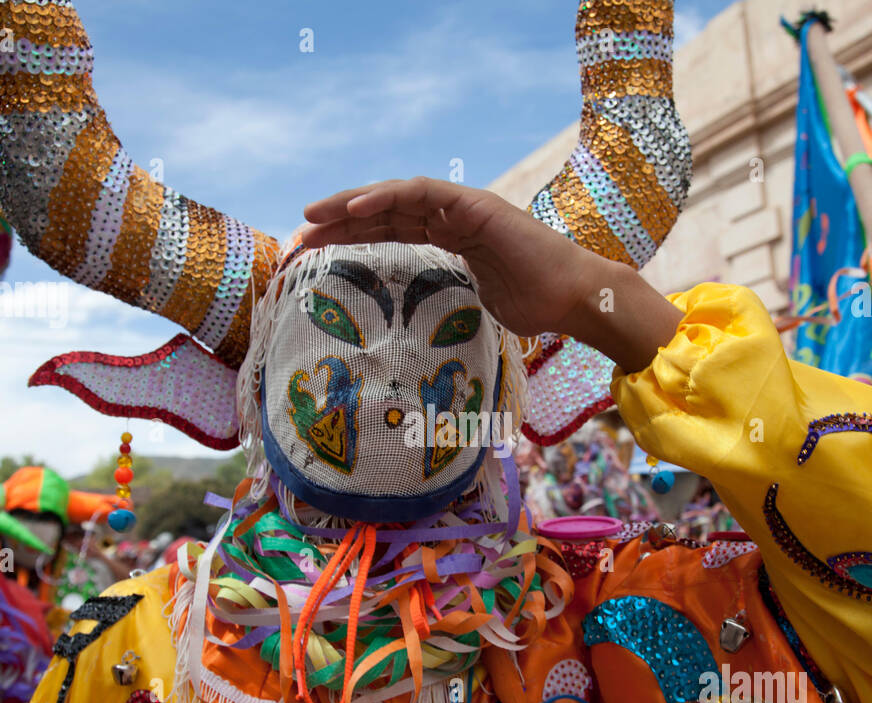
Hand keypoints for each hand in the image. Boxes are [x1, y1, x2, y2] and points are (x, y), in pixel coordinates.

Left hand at [302, 177, 680, 371]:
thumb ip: (448, 305)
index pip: (390, 230)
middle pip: (384, 212)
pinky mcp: (474, 204)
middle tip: (298, 235)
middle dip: (339, 220)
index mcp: (450, 238)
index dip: (351, 236)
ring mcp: (462, 207)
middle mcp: (451, 217)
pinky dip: (386, 197)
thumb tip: (418, 342)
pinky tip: (353, 207)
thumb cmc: (536, 307)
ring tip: (312, 216)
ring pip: (395, 196)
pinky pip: (422, 192)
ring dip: (350, 203)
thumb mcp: (475, 307)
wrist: (574, 299)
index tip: (314, 251)